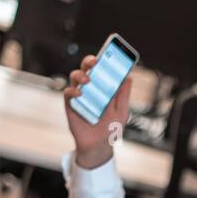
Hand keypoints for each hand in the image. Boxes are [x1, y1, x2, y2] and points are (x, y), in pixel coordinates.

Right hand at [64, 54, 132, 169]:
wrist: (99, 145)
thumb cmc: (111, 127)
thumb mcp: (122, 111)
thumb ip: (123, 95)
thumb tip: (128, 76)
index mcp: (103, 86)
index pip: (102, 68)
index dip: (103, 58)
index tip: (108, 52)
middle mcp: (90, 87)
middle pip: (87, 67)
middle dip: (90, 61)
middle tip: (95, 61)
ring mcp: (79, 94)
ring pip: (76, 76)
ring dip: (81, 75)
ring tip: (88, 80)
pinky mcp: (71, 104)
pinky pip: (68, 92)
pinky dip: (73, 90)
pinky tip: (80, 93)